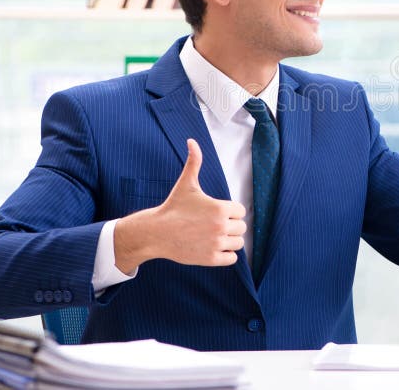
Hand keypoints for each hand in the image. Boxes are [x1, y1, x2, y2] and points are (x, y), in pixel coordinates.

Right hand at [114, 139, 246, 273]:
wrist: (156, 232)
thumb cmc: (173, 207)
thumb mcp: (186, 183)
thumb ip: (194, 161)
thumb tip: (192, 141)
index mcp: (220, 208)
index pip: (240, 211)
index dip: (230, 210)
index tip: (217, 211)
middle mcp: (221, 226)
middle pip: (242, 227)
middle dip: (231, 225)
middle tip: (214, 224)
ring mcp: (216, 244)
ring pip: (239, 243)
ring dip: (230, 240)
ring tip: (215, 235)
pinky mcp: (211, 258)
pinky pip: (232, 258)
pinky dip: (226, 254)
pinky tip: (214, 247)